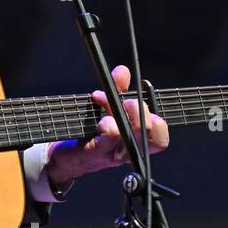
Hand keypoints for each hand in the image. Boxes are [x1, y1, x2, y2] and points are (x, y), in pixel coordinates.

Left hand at [48, 65, 169, 187]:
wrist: (66, 155)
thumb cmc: (91, 132)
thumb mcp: (106, 108)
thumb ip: (117, 90)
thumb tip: (123, 72)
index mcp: (137, 143)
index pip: (161, 138)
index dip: (158, 120)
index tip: (143, 98)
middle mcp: (130, 152)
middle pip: (153, 138)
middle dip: (142, 113)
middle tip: (128, 101)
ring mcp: (114, 154)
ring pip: (131, 135)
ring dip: (121, 113)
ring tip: (106, 101)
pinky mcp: (96, 152)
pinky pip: (110, 137)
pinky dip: (108, 123)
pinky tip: (99, 118)